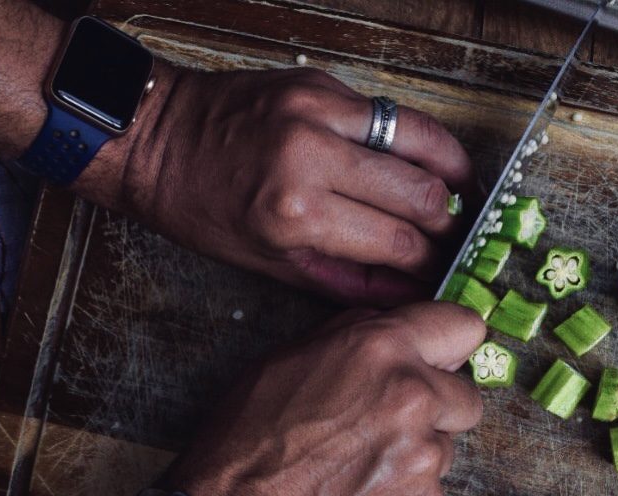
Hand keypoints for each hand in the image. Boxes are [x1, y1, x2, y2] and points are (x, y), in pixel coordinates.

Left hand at [88, 63, 474, 304]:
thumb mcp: (268, 262)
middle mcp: (310, 157)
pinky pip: (390, 114)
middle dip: (450, 224)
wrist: (153, 137)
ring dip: (452, 173)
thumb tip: (409, 289)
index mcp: (294, 212)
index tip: (446, 271)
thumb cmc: (200, 207)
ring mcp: (318, 111)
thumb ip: (347, 279)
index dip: (433, 263)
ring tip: (464, 194)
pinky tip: (428, 160)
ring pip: (419, 142)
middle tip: (459, 239)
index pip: (397, 241)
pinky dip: (417, 140)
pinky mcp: (320, 84)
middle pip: (420, 193)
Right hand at [161, 301, 484, 495]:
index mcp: (383, 349)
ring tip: (361, 466)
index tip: (442, 359)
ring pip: (446, 446)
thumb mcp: (289, 359)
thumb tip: (393, 327)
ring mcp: (425, 456)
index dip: (450, 344)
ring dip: (417, 452)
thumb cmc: (246, 441)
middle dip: (438, 406)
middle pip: (467, 395)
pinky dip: (404, 494)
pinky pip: (431, 491)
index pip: (463, 326)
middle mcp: (415, 397)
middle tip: (390, 423)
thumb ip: (355, 335)